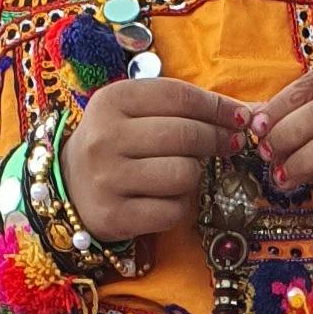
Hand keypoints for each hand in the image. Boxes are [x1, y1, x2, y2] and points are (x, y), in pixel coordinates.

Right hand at [62, 74, 242, 242]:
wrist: (68, 186)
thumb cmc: (115, 143)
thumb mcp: (135, 111)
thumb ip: (182, 106)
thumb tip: (245, 113)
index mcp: (112, 101)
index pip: (179, 97)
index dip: (218, 107)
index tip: (241, 118)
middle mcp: (105, 138)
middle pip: (185, 136)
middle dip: (217, 139)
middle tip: (230, 144)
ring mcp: (107, 179)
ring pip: (184, 175)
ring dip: (194, 175)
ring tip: (182, 173)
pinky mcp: (114, 216)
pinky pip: (173, 211)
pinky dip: (180, 206)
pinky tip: (167, 198)